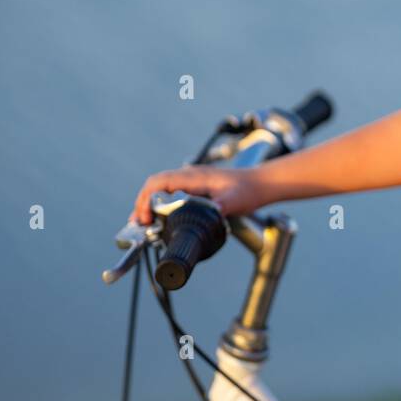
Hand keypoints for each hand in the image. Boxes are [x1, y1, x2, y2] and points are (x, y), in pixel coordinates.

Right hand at [131, 165, 269, 224]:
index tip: (144, 218)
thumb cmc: (248, 190)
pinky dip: (161, 203)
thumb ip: (220, 208)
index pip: (158, 182)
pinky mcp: (196, 186)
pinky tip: (161, 216)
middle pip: (155, 185)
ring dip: (150, 203)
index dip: (145, 199)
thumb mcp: (234, 201)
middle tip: (139, 225)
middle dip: (143, 203)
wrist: (261, 183)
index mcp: (193, 177)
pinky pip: (171, 191)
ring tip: (144, 223)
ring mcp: (192, 179)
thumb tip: (208, 216)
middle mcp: (189, 175)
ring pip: (162, 188)